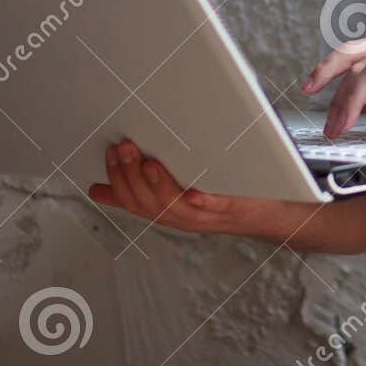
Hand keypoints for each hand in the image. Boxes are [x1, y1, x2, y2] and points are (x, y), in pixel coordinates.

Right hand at [88, 137, 275, 234]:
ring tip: (148, 162)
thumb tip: (100, 189)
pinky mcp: (229, 210)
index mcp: (165, 211)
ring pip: (172, 207)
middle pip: (146, 203)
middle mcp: (181, 217)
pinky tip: (192, 194)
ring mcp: (204, 216)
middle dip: (130, 176)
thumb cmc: (222, 197)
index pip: (131, 200)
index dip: (116, 179)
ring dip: (158, 185)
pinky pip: (213, 209)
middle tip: (124, 148)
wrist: (265, 213)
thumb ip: (142, 188)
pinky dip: (200, 203)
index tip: (110, 153)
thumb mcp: (176, 191)